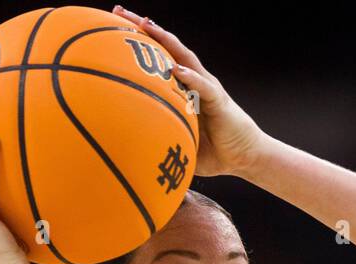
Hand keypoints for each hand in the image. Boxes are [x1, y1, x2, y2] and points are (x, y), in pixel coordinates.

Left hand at [112, 6, 268, 178]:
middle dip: (144, 27)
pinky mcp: (218, 100)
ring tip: (147, 25)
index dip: (137, 41)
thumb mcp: (176, 143)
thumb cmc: (211, 152)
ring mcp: (206, 87)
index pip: (157, 57)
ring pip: (184, 56)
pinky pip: (203, 86)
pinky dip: (190, 77)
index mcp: (182, 87)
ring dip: (165, 40)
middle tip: (119, 11)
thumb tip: (127, 150)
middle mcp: (193, 80)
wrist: (244, 157)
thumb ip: (155, 140)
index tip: (111, 24)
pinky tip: (176, 69)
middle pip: (166, 46)